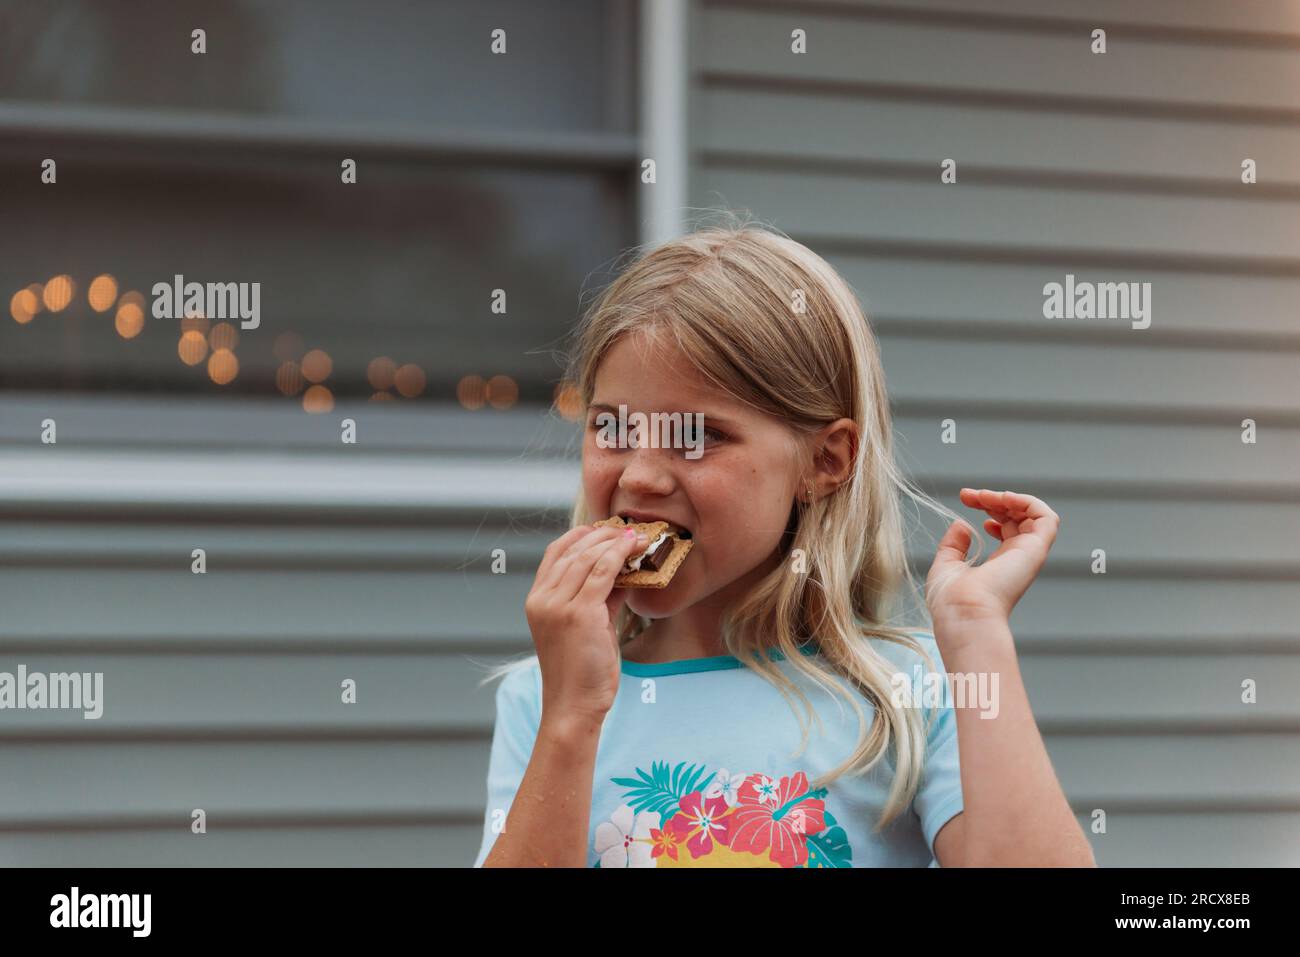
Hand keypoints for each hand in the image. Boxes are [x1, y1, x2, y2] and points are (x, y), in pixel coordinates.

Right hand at [524, 522, 648, 721]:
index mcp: (536, 601)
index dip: (579, 535)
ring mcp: (558, 606)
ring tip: (637, 537)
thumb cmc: (581, 671)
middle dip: (601, 535)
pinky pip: (603, 573)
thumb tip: (620, 572)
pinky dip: (620, 556)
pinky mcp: (579, 614)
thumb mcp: (586, 626)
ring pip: (588, 558)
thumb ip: (598, 597)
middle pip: (572, 550)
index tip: (603, 530)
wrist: (574, 706)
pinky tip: (635, 549)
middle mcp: (542, 600)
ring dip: (614, 542)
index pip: (554, 553)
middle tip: (627, 530)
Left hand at [925, 488, 1059, 627]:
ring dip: (1010, 497)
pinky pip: (1047, 518)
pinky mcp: (1035, 550)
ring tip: (984, 496)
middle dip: (994, 498)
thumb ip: (954, 545)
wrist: (962, 614)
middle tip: (969, 495)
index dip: (988, 506)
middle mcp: (1017, 559)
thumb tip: (962, 524)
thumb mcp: (947, 565)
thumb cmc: (951, 600)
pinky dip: (1028, 502)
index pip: (1005, 526)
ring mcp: (1028, 554)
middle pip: (1018, 516)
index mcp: (1000, 564)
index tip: (965, 499)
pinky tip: (1004, 499)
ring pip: (1033, 514)